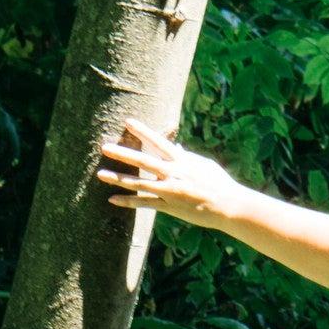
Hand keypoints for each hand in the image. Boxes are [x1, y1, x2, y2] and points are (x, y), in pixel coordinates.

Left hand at [97, 120, 247, 230]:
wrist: (228, 205)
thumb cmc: (219, 183)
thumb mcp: (204, 165)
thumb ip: (187, 157)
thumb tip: (177, 147)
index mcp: (181, 160)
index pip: (158, 141)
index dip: (142, 131)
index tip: (127, 122)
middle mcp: (173, 173)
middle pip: (143, 161)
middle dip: (122, 153)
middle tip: (104, 147)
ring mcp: (169, 190)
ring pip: (138, 183)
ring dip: (118, 178)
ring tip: (100, 173)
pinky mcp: (168, 206)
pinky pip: (144, 203)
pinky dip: (128, 202)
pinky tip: (112, 199)